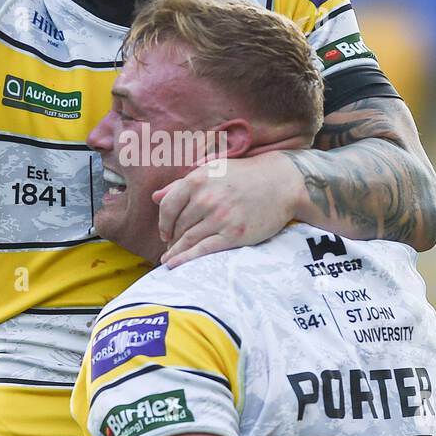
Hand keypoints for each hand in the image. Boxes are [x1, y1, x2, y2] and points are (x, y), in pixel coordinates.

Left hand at [153, 152, 301, 267]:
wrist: (281, 183)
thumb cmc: (244, 176)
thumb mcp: (211, 171)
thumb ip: (181, 184)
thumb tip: (154, 197)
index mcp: (197, 179)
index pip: (167, 206)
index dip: (162, 222)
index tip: (164, 232)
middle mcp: (206, 198)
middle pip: (178, 225)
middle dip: (172, 239)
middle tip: (171, 248)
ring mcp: (220, 217)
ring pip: (188, 239)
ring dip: (176, 251)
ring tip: (169, 259)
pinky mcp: (234, 234)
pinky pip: (203, 249)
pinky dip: (185, 259)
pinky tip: (174, 264)